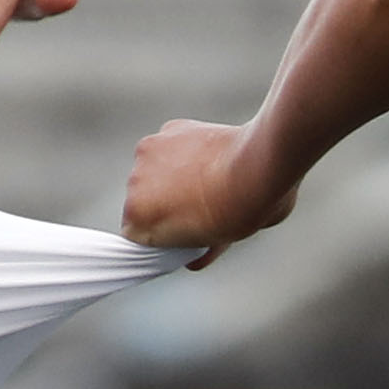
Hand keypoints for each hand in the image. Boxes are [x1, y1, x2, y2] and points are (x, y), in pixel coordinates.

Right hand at [121, 120, 287, 262]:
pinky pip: (169, 146)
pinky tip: (206, 157)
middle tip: (197, 204)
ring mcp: (148, 154)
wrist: (255, 170)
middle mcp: (134, 185)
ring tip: (203, 178)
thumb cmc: (238, 212)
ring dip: (170, 173)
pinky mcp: (167, 130)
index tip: (183, 230)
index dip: (163, 232)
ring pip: (153, 170)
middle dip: (165, 201)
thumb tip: (196, 259)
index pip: (139, 232)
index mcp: (139, 219)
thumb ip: (198, 252)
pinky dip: (182, 150)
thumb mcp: (218, 244)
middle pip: (143, 199)